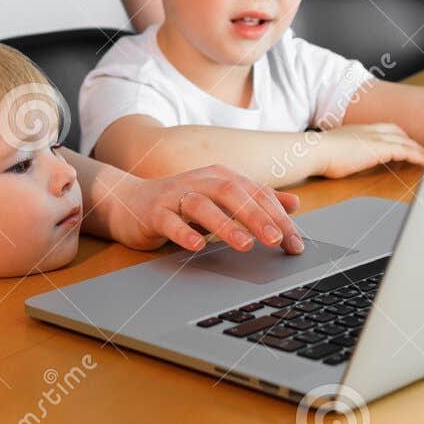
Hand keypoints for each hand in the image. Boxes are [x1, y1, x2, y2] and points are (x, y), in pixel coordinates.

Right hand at [102, 164, 304, 254]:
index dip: (277, 216)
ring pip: (202, 205)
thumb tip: (294, 203)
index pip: (255, 193)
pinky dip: (184, 232)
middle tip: (276, 240)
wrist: (129, 202)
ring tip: (245, 245)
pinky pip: (169, 221)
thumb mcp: (221, 199)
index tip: (294, 242)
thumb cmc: (180, 202)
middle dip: (257, 216)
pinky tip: (197, 246)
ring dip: (225, 225)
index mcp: (220, 176)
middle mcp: (199, 181)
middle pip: (232, 193)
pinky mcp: (153, 212)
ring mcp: (174, 195)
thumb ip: (255, 200)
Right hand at [316, 123, 423, 178]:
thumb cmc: (318, 155)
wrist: (315, 151)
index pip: (386, 129)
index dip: (399, 135)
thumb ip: (343, 151)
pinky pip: (406, 151)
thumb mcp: (333, 150)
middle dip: (413, 140)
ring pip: (406, 141)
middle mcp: (370, 130)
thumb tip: (339, 159)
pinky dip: (418, 156)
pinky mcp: (380, 148)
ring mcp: (375, 138)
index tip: (407, 141)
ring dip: (420, 149)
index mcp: (359, 130)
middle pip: (399, 132)